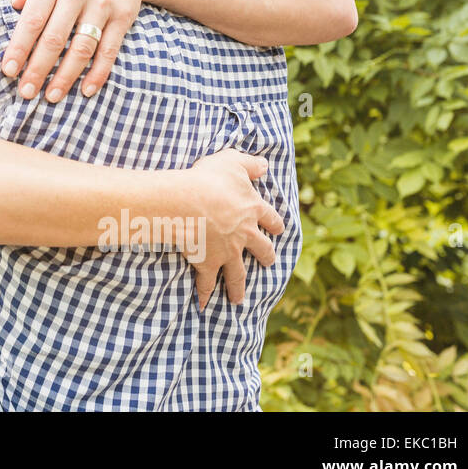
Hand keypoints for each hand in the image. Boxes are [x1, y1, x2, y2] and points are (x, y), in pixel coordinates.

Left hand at [4, 0, 145, 102]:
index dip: (20, 47)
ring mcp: (102, 3)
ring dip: (66, 76)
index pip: (32, 18)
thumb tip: (12, 3)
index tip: (9, 71)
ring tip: (51, 96)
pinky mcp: (123, 16)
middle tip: (26, 92)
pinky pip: (109, 50)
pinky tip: (86, 90)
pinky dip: (99, 73)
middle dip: (38, 68)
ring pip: (81, 47)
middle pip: (54, 37)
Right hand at [177, 150, 283, 309]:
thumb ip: (251, 164)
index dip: (275, 225)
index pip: (271, 219)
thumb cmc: (209, 179)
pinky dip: (204, 295)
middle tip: (268, 263)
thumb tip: (266, 165)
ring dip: (239, 287)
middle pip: (261, 250)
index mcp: (253, 210)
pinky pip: (207, 283)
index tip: (278, 231)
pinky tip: (203, 306)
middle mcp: (245, 235)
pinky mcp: (208, 263)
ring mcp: (228, 252)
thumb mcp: (233, 162)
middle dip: (266, 257)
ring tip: (239, 299)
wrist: (189, 204)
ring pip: (238, 274)